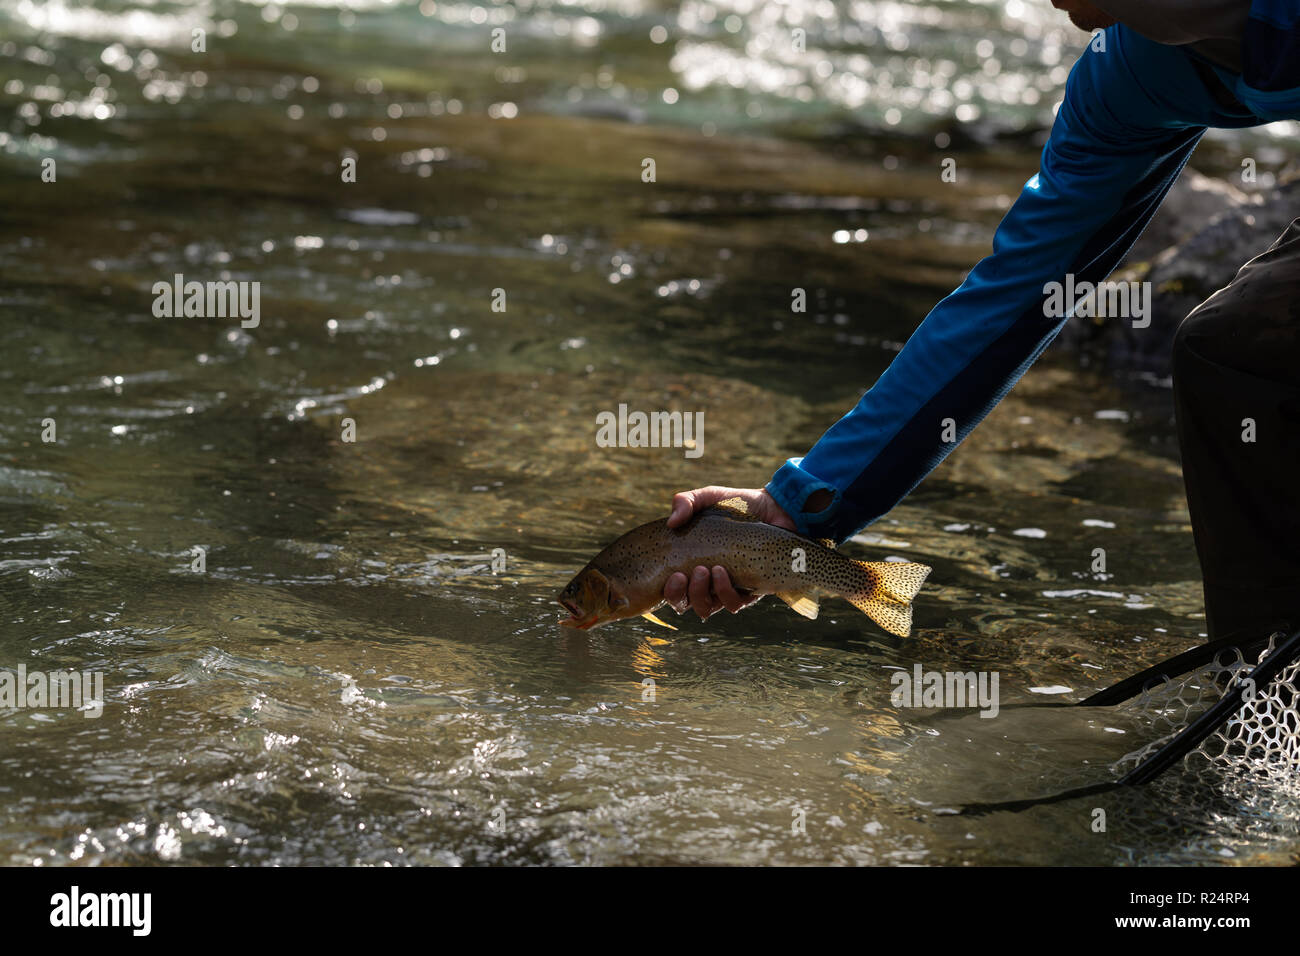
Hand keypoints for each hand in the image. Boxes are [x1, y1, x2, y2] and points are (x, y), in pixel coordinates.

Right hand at [662, 486, 795, 619]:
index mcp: (692, 563)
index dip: (669, 591)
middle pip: (688, 604)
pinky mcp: (752, 590)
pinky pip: (735, 604)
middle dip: (682, 595)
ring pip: (709, 608)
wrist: (774, 507)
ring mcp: (730, 587)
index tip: (674, 575)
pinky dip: (726, 593)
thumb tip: (672, 522)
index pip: (674, 589)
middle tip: (688, 573)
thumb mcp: (708, 497)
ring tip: (710, 570)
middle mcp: (708, 581)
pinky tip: (725, 572)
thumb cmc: (738, 505)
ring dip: (702, 594)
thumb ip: (686, 501)